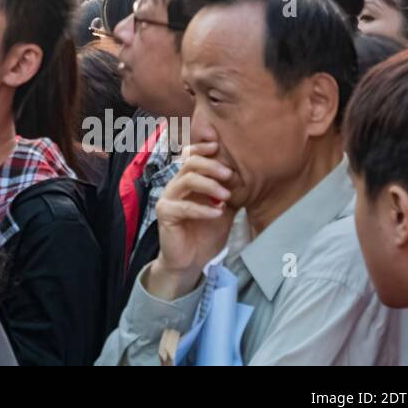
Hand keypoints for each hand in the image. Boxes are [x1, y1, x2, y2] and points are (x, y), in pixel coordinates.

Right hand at [144, 141, 235, 301]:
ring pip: (186, 181)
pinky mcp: (165, 215)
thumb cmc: (205, 234)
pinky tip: (217, 214)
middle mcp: (176, 186)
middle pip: (189, 164)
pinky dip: (202, 209)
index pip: (190, 156)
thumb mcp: (222, 210)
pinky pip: (183, 207)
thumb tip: (242, 176)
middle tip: (230, 175)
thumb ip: (227, 193)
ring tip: (226, 196)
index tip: (218, 145)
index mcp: (188, 181)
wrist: (190, 262)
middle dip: (211, 166)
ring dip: (208, 185)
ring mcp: (168, 199)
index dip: (202, 148)